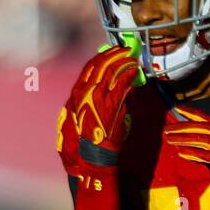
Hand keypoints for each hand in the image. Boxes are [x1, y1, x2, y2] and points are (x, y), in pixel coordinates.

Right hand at [60, 46, 139, 168]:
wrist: (89, 158)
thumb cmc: (81, 143)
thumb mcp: (75, 119)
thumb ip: (84, 102)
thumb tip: (97, 91)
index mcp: (76, 94)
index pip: (89, 68)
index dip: (101, 58)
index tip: (110, 52)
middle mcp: (85, 91)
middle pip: (101, 64)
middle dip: (114, 55)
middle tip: (124, 51)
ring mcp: (99, 96)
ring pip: (112, 70)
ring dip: (123, 62)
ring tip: (132, 59)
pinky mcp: (112, 104)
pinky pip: (122, 82)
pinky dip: (129, 73)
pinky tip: (135, 71)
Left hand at [163, 109, 209, 209]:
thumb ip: (207, 155)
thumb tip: (189, 151)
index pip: (209, 120)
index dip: (193, 113)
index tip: (178, 109)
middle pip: (203, 127)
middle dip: (183, 126)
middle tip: (166, 129)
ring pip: (204, 138)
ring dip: (184, 138)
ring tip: (169, 139)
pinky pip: (209, 156)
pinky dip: (195, 153)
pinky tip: (182, 153)